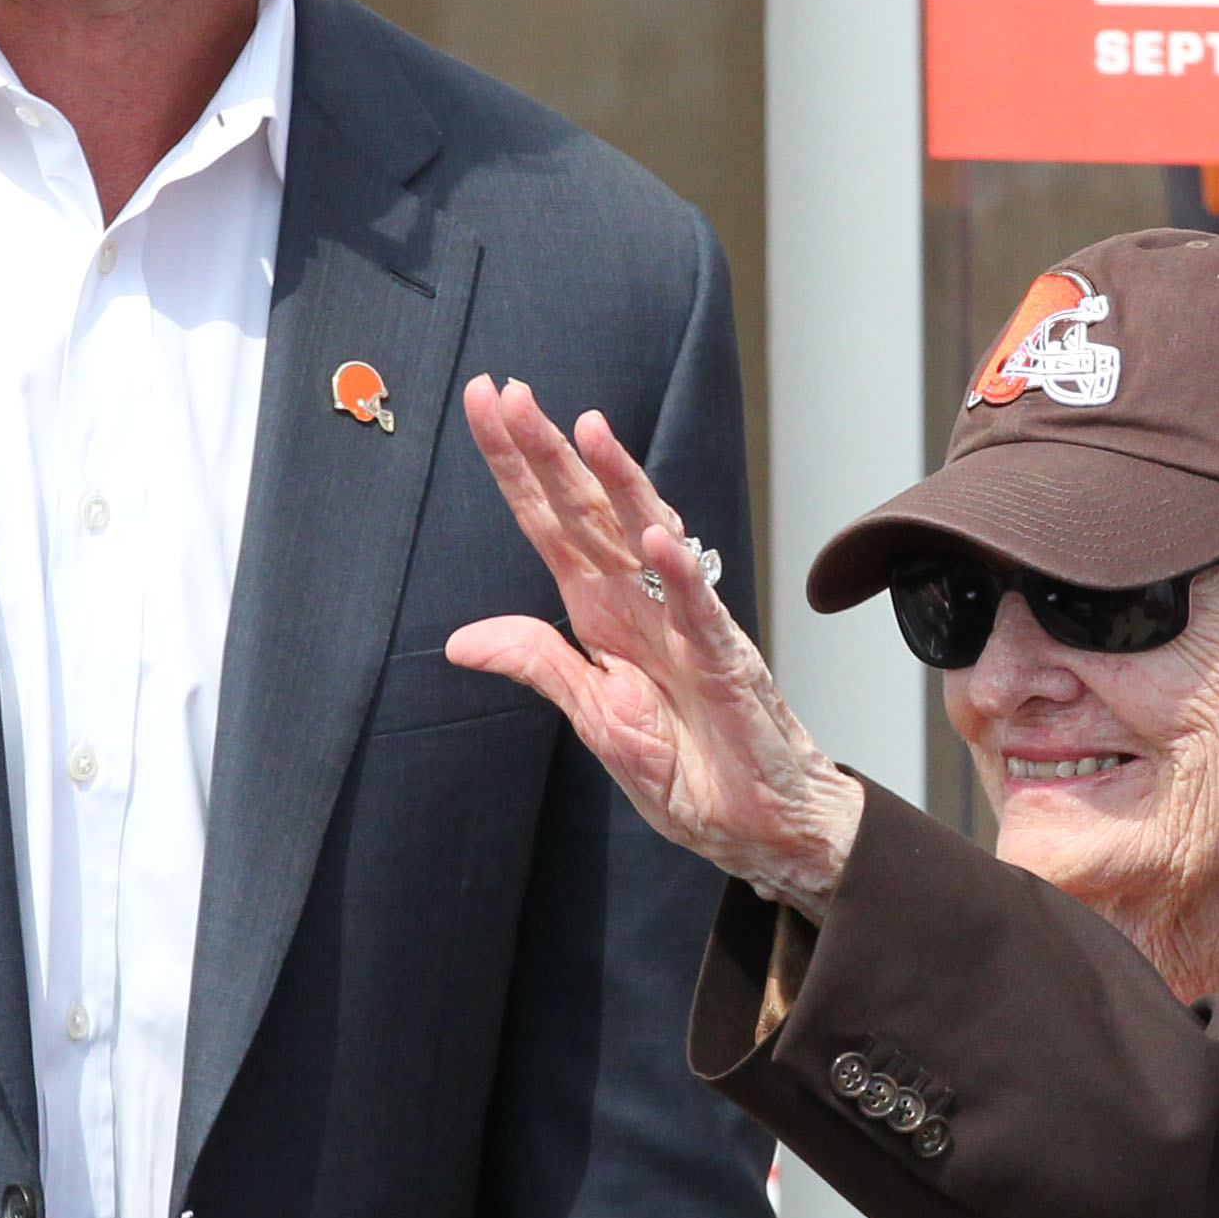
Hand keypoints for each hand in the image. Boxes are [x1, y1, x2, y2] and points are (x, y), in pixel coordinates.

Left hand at [445, 378, 866, 916]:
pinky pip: (700, 612)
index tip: (485, 404)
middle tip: (511, 393)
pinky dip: (680, 574)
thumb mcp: (595, 720)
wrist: (759, 824)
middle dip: (548, 452)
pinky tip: (657, 537)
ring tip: (586, 430)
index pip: (549, 524)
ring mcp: (685, 626)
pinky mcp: (724, 664)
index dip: (516, 468)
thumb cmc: (688, 769)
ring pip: (647, 539)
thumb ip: (541, 665)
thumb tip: (459, 640)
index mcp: (602, 613)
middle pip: (588, 512)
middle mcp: (640, 603)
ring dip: (618, 482)